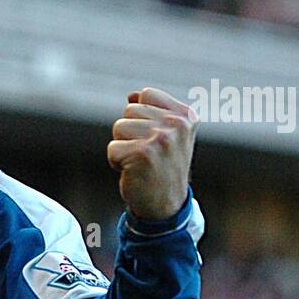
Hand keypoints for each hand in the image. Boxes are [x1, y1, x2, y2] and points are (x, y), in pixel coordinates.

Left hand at [107, 87, 197, 219]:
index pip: (146, 94)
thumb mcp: (167, 135)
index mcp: (186, 115)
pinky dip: (117, 162)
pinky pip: (113, 148)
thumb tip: (132, 95)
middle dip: (130, 132)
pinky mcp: (143, 154)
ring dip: (123, 147)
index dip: (141, 116)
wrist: (166, 205)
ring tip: (140, 162)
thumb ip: (152, 112)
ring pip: (119, 127)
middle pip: (129, 110)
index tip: (155, 138)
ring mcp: (161, 139)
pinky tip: (134, 172)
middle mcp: (177, 125)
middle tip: (147, 154)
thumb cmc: (162, 167)